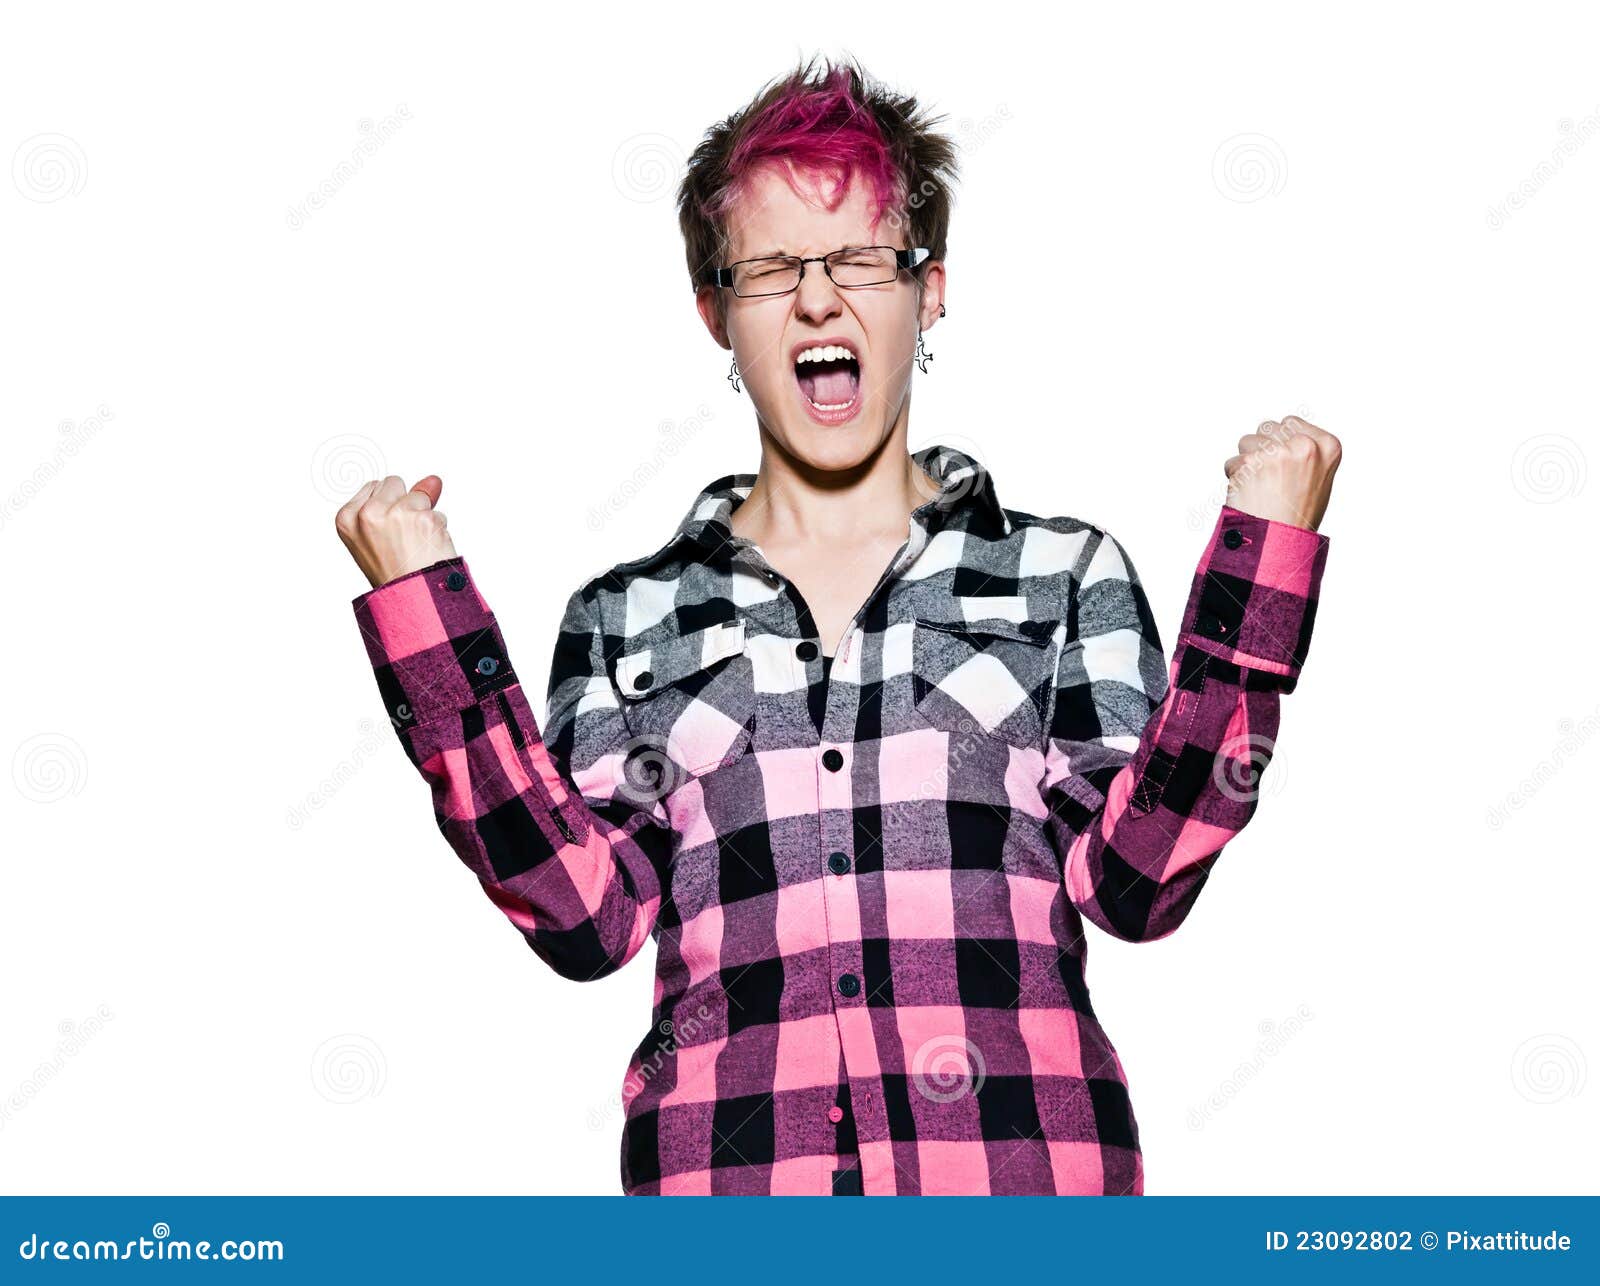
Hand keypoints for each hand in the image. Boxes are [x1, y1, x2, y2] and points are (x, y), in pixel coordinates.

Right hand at [335, 474, 457, 588]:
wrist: (411, 601)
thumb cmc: (393, 573)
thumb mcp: (378, 538)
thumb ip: (399, 503)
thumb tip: (433, 480)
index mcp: (347, 518)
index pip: (374, 486)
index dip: (387, 507)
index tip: (387, 532)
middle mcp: (368, 514)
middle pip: (395, 483)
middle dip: (404, 504)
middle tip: (401, 539)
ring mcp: (396, 514)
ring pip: (420, 495)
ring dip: (424, 518)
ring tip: (415, 546)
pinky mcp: (423, 519)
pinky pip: (438, 513)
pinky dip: (438, 529)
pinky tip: (427, 549)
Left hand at [1223, 414, 1341, 531]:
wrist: (1280, 544)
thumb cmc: (1297, 517)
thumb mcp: (1319, 479)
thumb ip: (1307, 452)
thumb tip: (1283, 432)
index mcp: (1328, 446)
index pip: (1291, 422)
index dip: (1281, 441)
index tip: (1282, 464)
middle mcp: (1304, 445)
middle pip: (1268, 427)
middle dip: (1263, 448)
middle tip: (1270, 479)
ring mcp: (1276, 452)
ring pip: (1247, 440)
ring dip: (1247, 462)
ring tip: (1261, 488)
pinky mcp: (1250, 462)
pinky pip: (1232, 462)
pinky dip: (1234, 478)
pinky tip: (1249, 495)